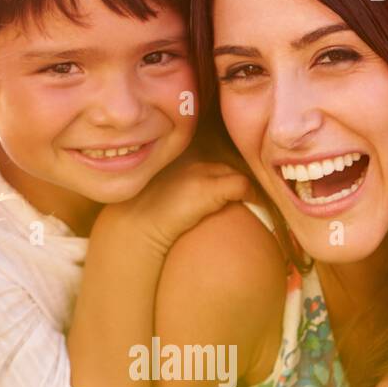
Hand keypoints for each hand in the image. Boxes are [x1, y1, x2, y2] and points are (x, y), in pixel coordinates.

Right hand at [92, 157, 251, 258]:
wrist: (134, 226)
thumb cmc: (140, 217)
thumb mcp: (154, 195)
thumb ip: (171, 190)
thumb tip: (182, 203)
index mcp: (174, 160)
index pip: (206, 162)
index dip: (217, 176)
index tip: (223, 189)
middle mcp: (188, 161)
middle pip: (222, 166)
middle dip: (231, 179)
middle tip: (240, 196)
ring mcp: (200, 174)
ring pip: (234, 173)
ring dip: (242, 187)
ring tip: (249, 202)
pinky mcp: (210, 189)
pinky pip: (242, 185)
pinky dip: (251, 194)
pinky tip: (253, 204)